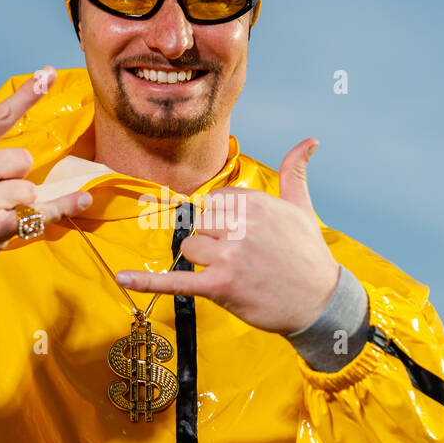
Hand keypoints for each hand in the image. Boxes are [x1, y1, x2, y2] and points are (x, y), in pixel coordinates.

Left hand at [116, 139, 339, 334]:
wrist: (321, 302)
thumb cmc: (310, 256)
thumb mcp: (303, 209)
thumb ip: (295, 172)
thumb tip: (310, 140)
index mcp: (253, 202)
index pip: (213, 201)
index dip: (222, 220)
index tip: (242, 235)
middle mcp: (239, 225)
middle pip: (198, 223)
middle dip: (212, 240)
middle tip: (241, 258)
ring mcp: (229, 256)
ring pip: (189, 248)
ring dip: (203, 262)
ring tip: (235, 273)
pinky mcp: (220, 286)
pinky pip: (177, 281)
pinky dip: (148, 281)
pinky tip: (123, 278)